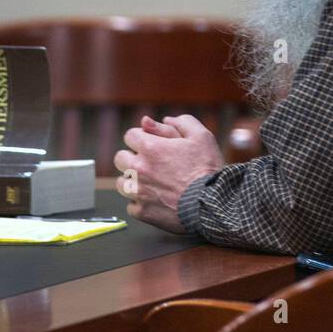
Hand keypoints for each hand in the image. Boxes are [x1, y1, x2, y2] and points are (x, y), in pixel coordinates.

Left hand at [114, 113, 225, 232]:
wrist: (212, 204)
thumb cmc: (207, 169)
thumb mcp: (202, 137)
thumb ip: (183, 123)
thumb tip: (165, 119)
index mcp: (150, 147)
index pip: (130, 135)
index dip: (142, 137)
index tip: (152, 145)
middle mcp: (139, 169)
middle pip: (120, 158)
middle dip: (132, 158)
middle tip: (150, 164)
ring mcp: (138, 192)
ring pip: (121, 183)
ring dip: (133, 181)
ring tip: (151, 183)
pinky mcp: (141, 212)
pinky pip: (130, 205)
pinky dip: (140, 203)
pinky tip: (155, 200)